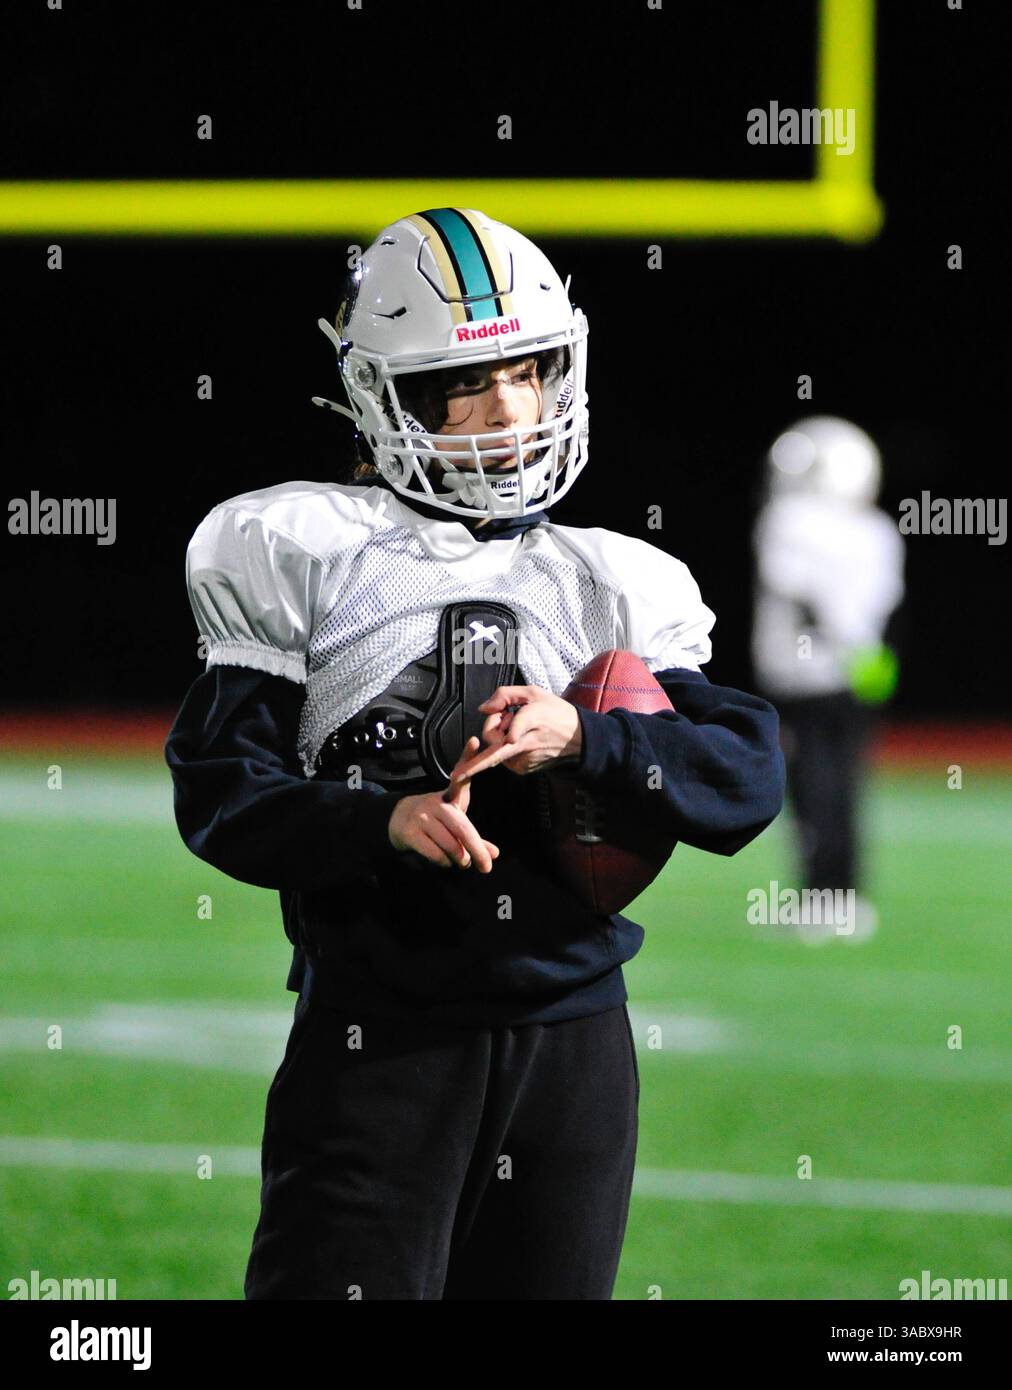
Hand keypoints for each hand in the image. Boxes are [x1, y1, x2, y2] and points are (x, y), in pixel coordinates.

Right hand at [387, 736, 499, 870]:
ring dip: (459, 859)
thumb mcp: (454, 825)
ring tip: (460, 862)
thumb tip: (494, 854)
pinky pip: (435, 854)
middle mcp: (436, 804)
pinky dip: (443, 863)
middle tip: (486, 867)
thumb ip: (474, 839)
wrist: (395, 821)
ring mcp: (421, 818)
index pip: (461, 776)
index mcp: (450, 797)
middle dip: (477, 850)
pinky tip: (443, 861)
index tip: (475, 741)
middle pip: (463, 828)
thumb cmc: (433, 822)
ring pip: (450, 845)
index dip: (467, 757)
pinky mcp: (410, 833)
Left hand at [450, 685, 581, 783]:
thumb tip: (483, 708)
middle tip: (509, 714)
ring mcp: (524, 759)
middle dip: (492, 723)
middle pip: (492, 738)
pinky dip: (504, 746)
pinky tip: (520, 739)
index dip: (513, 728)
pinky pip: (500, 756)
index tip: (484, 755)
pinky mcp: (522, 768)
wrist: (577, 740)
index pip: (519, 725)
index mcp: (534, 719)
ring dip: (500, 735)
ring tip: (520, 728)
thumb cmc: (555, 714)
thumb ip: (505, 694)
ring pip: (493, 747)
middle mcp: (528, 743)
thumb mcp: (534, 693)